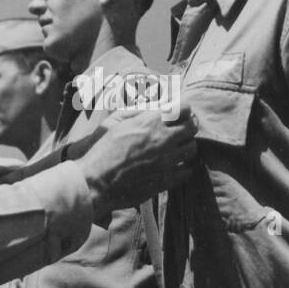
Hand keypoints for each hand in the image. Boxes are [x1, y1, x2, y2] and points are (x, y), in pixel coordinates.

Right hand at [75, 99, 196, 221]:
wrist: (97, 181)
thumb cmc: (104, 149)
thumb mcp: (119, 122)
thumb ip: (142, 112)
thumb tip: (159, 106)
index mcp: (152, 121)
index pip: (183, 108)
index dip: (183, 109)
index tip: (179, 113)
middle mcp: (164, 138)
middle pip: (192, 127)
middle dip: (188, 126)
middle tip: (181, 130)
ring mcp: (168, 160)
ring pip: (192, 149)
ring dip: (185, 146)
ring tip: (175, 149)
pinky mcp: (167, 179)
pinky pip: (186, 171)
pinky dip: (182, 168)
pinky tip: (172, 167)